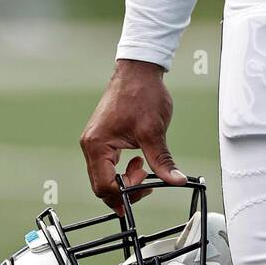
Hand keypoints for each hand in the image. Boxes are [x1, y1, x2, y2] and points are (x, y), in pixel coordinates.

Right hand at [80, 59, 186, 214]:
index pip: (104, 185)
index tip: (145, 189)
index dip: (125, 194)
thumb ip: (162, 160)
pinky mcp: (101, 138)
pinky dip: (121, 169)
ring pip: (104, 175)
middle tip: (146, 182)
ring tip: (144, 166)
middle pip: (101, 185)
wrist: (138, 70)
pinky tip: (138, 159)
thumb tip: (175, 180)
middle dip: (124, 189)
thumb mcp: (154, 131)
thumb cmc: (142, 94)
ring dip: (124, 179)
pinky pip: (106, 164)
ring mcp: (94, 141)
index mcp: (97, 145)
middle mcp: (90, 144)